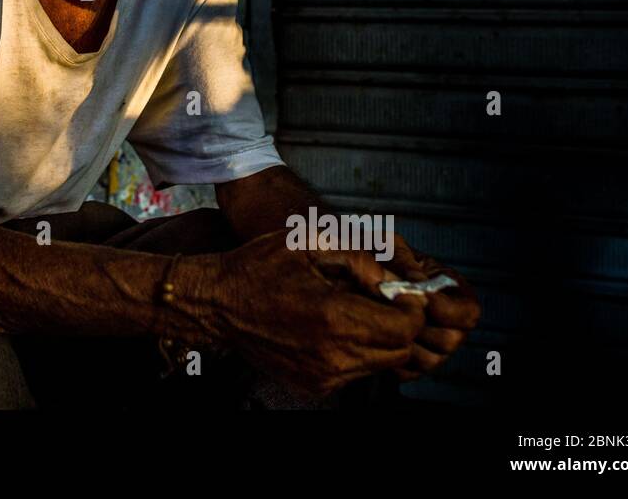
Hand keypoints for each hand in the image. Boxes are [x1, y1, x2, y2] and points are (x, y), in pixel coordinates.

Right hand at [208, 229, 426, 398]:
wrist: (216, 304)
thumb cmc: (257, 268)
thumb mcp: (308, 242)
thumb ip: (359, 257)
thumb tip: (392, 278)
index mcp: (332, 315)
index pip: (406, 326)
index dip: (412, 306)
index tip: (399, 291)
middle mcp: (332, 353)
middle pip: (400, 350)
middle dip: (401, 324)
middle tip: (382, 300)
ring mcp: (323, 375)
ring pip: (381, 364)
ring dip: (380, 339)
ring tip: (355, 311)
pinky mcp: (314, 386)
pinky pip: (356, 373)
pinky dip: (357, 352)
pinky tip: (335, 328)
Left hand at [379, 234, 481, 381]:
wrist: (347, 278)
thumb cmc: (372, 256)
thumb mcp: (386, 246)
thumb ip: (401, 259)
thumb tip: (415, 280)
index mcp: (449, 290)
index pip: (469, 311)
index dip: (448, 310)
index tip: (423, 299)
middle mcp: (446, 322)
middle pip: (451, 340)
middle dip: (421, 327)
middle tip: (395, 311)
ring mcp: (429, 344)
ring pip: (431, 360)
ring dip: (404, 341)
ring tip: (382, 320)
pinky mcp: (410, 363)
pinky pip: (408, 372)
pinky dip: (391, 358)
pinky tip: (376, 337)